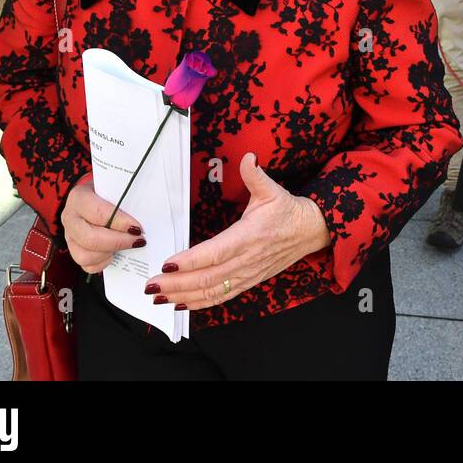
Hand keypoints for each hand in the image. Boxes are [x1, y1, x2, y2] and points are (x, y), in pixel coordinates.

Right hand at [62, 174, 145, 273]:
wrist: (95, 194)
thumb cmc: (109, 190)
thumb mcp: (116, 186)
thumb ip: (127, 197)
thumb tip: (148, 212)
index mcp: (79, 198)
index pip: (98, 214)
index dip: (120, 223)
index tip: (138, 228)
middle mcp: (70, 218)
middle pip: (90, 239)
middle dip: (118, 242)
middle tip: (138, 240)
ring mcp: (69, 236)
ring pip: (85, 256)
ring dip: (110, 253)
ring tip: (126, 245)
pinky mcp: (73, 250)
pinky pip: (86, 266)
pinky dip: (103, 263)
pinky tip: (115, 253)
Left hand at [145, 153, 330, 310]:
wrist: (311, 231)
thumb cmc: (288, 211)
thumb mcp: (273, 190)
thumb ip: (256, 176)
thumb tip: (249, 158)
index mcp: (249, 236)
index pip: (215, 252)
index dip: (191, 261)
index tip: (167, 265)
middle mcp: (247, 259)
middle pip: (208, 277)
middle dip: (177, 284)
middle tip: (151, 285)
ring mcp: (248, 274)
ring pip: (212, 291)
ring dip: (184, 296)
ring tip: (159, 297)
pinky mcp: (249, 281)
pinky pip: (222, 297)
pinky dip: (200, 304)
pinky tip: (181, 304)